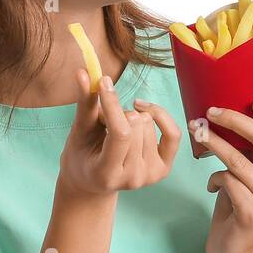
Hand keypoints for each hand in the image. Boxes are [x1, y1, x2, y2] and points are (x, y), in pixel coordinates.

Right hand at [57, 70, 179, 197]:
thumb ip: (85, 103)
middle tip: (106, 122)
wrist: (93, 179)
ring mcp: (150, 176)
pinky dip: (159, 115)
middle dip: (118, 113)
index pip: (120, 134)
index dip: (113, 105)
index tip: (104, 82)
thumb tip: (84, 72)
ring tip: (117, 128)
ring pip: (149, 124)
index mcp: (106, 174)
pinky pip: (172, 132)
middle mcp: (132, 179)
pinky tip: (144, 110)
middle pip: (136, 125)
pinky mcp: (163, 169)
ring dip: (132, 117)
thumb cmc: (83, 153)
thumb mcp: (80, 130)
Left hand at [195, 101, 252, 252]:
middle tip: (210, 112)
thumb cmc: (239, 203)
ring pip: (239, 159)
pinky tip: (212, 186)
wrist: (234, 249)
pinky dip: (214, 178)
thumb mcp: (252, 172)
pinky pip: (227, 180)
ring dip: (213, 143)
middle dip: (234, 120)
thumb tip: (231, 109)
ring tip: (197, 134)